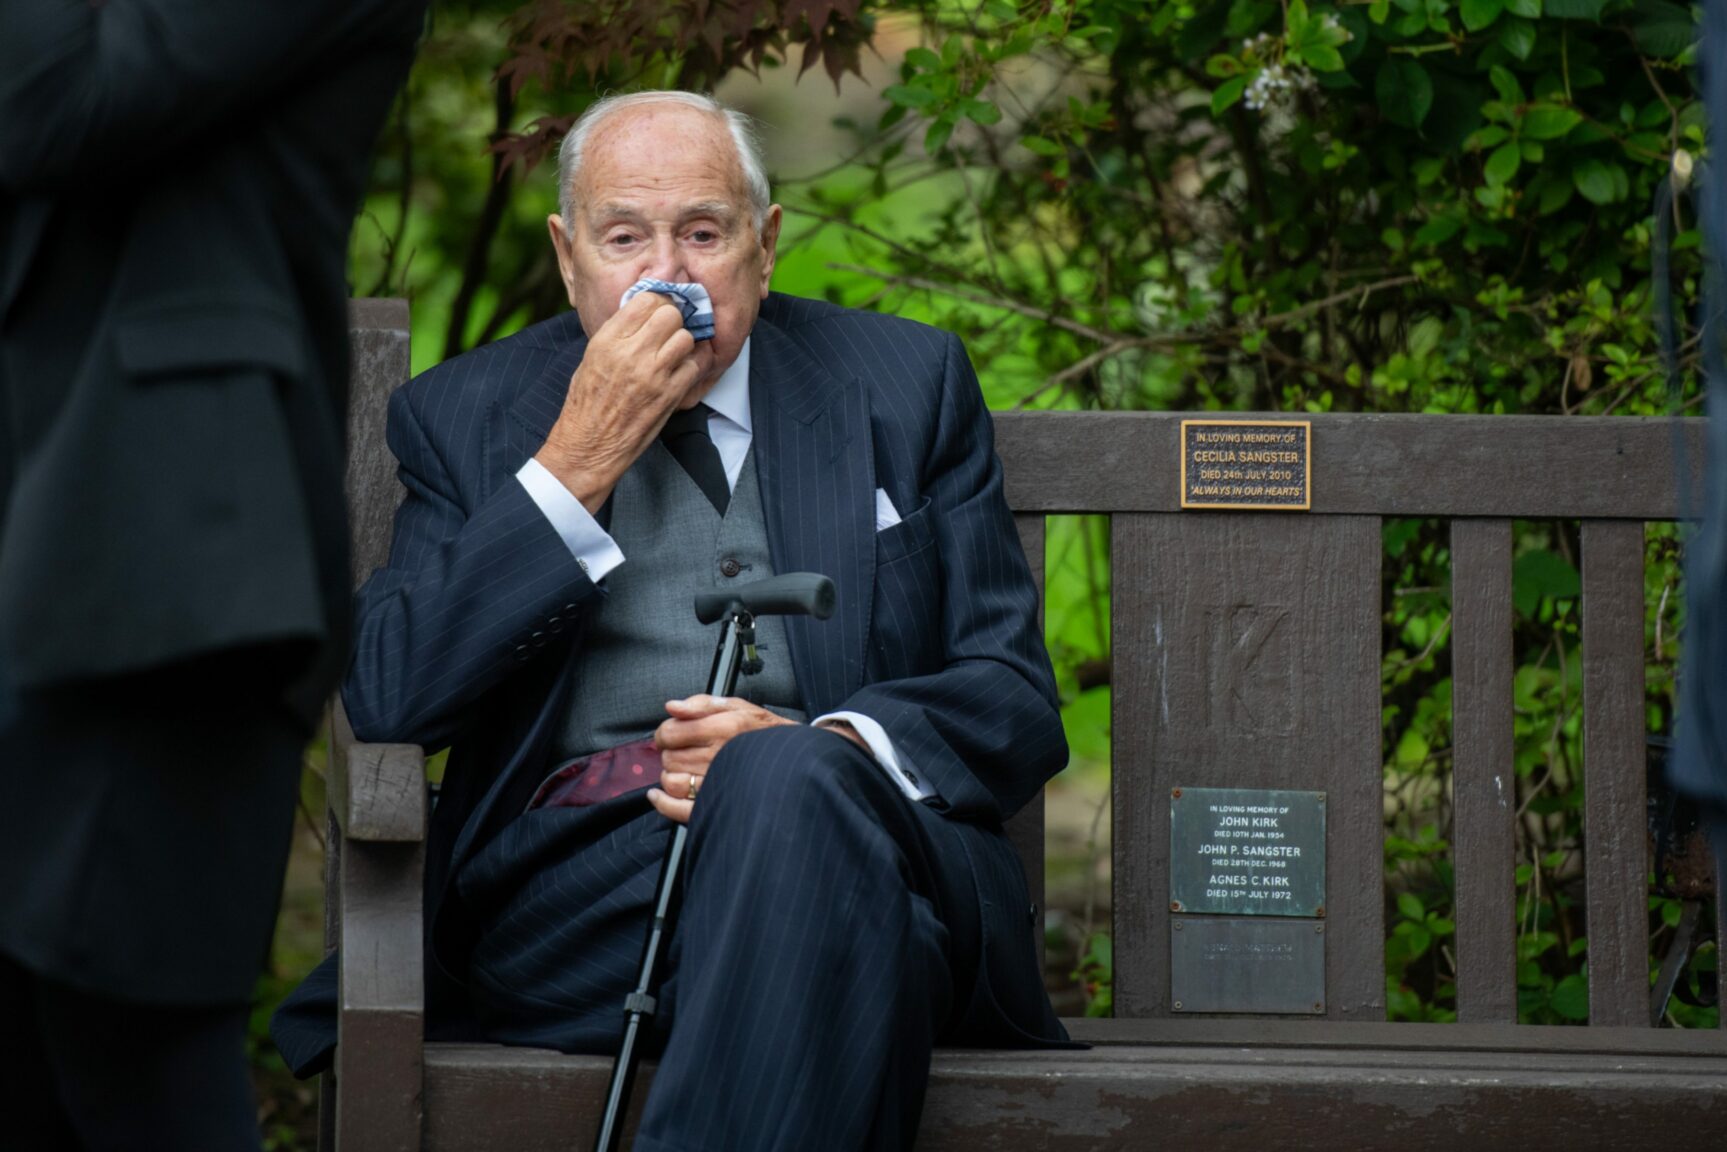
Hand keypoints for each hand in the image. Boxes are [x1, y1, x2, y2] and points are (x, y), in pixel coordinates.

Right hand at [533, 292, 714, 512]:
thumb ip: (618, 334)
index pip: (646, 300)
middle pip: (671, 314)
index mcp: (608, 340)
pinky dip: (692, 366)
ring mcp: (653, 374)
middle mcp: (631, 352)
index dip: (657, 303)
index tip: (657, 312)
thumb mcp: (592, 357)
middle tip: (668, 332)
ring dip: (684, 343)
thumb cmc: (586, 405)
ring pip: (686, 338)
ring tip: (674, 353)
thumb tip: (643, 315)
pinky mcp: (670, 395)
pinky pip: (695, 366)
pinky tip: (681, 372)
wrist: (589, 446)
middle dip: (673, 320)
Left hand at [646, 695, 796, 822]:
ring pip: (673, 782)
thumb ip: (702, 704)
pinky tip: (658, 796)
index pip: (670, 732)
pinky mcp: (718, 804)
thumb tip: (672, 707)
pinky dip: (664, 804)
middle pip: (670, 758)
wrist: (792, 760)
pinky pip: (680, 809)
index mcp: (723, 729)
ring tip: (685, 769)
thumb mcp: (738, 706)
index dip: (664, 732)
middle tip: (685, 751)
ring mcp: (719, 784)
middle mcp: (719, 757)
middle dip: (671, 753)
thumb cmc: (763, 732)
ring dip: (672, 775)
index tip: (671, 734)